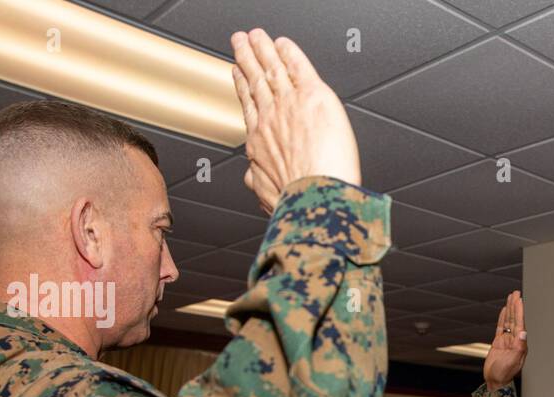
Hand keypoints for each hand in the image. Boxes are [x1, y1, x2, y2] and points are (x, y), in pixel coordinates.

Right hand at [230, 28, 361, 214]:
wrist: (315, 199)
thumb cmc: (296, 203)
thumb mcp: (265, 195)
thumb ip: (258, 179)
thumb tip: (253, 176)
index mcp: (259, 142)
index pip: (249, 106)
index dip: (243, 86)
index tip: (238, 74)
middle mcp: (270, 119)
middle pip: (255, 81)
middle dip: (247, 59)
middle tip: (240, 43)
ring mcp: (290, 104)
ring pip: (273, 68)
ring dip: (263, 49)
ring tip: (256, 37)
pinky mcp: (314, 96)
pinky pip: (299, 66)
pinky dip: (289, 53)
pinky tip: (284, 44)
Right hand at [484, 291, 526, 390]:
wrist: (495, 381)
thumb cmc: (504, 374)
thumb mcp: (513, 361)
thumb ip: (519, 347)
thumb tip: (523, 333)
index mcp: (520, 343)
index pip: (520, 323)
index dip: (519, 311)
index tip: (519, 299)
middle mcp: (515, 340)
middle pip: (515, 319)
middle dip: (515, 306)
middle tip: (516, 293)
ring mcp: (507, 340)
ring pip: (508, 321)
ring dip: (510, 309)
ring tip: (511, 297)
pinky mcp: (498, 343)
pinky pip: (501, 327)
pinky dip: (502, 318)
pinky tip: (504, 310)